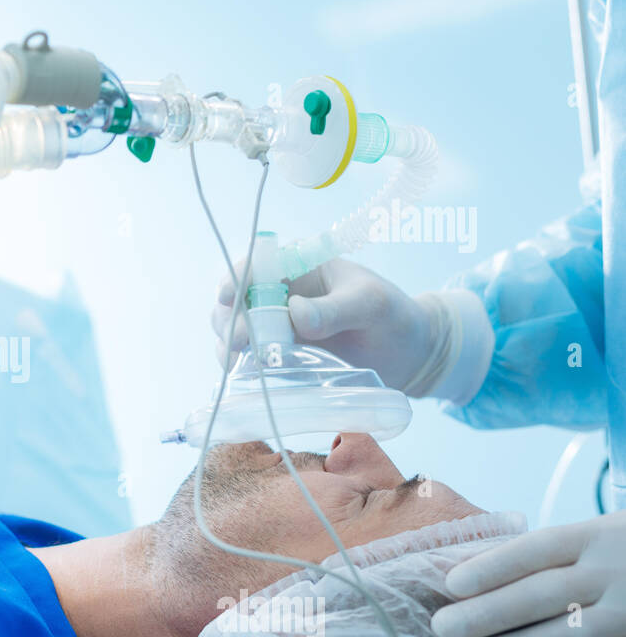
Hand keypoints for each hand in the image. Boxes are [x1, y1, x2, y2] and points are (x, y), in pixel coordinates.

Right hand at [210, 258, 434, 391]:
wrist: (408, 355)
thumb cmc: (393, 317)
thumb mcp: (372, 305)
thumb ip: (336, 308)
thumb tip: (295, 314)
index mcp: (300, 265)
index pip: (258, 263)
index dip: (236, 277)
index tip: (229, 296)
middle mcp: (280, 293)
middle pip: (236, 299)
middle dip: (231, 319)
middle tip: (241, 342)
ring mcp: (275, 325)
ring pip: (233, 328)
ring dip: (228, 343)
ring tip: (238, 359)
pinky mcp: (276, 354)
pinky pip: (247, 356)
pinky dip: (240, 364)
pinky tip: (246, 373)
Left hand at [431, 513, 625, 636]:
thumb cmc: (620, 554)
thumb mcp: (593, 538)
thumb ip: (542, 556)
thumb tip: (461, 574)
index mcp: (597, 534)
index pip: (538, 549)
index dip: (493, 567)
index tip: (450, 585)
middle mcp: (618, 569)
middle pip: (545, 593)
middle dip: (489, 614)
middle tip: (444, 630)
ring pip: (572, 634)